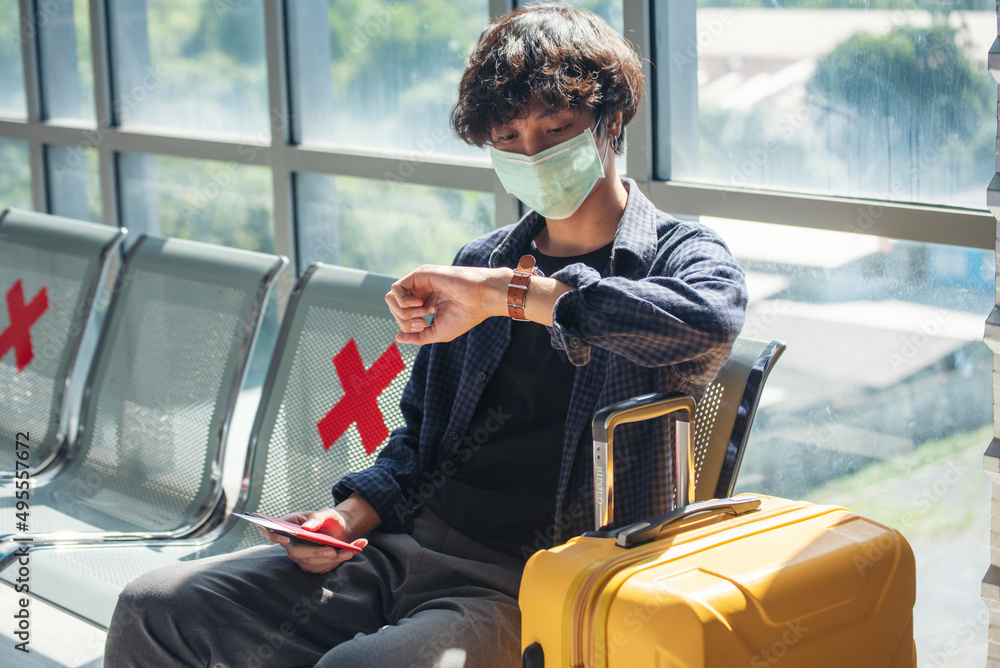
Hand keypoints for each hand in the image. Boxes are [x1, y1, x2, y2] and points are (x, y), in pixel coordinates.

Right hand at [260, 508, 366, 573]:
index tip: (283, 537)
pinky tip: (355, 548)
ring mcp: (301, 558)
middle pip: (296, 552)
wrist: (342, 530)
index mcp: (289, 526)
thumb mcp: (327, 513)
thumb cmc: (329, 519)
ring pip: (312, 563)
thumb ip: (317, 517)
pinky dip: (342, 559)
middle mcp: (291, 545)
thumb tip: (307, 527)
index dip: (272, 535)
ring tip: (350, 550)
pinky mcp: (313, 567)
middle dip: (315, 552)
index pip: (270, 531)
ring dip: (333, 558)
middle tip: (332, 550)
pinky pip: (325, 567)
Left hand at [385, 264, 510, 344]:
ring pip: (391, 298)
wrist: (479, 299)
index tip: (424, 326)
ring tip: (421, 313)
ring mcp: (419, 283)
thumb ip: (417, 337)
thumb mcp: (437, 332)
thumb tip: (397, 338)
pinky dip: (403, 301)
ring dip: (402, 311)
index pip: (402, 317)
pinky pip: (396, 289)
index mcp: (426, 305)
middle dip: (403, 321)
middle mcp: (421, 293)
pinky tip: (420, 304)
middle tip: (422, 322)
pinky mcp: (419, 274)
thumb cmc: (464, 316)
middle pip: (394, 308)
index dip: (407, 327)